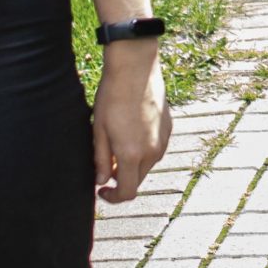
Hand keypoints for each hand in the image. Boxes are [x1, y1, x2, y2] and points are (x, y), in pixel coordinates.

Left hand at [94, 48, 172, 203]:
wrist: (135, 69)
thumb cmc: (112, 97)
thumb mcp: (99, 131)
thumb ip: (100, 160)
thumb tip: (101, 180)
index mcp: (132, 155)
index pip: (126, 192)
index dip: (112, 197)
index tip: (102, 189)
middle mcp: (152, 152)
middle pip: (137, 180)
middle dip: (121, 179)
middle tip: (106, 164)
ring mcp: (163, 141)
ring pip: (147, 165)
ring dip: (132, 163)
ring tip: (117, 142)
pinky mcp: (168, 129)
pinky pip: (155, 148)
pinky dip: (143, 149)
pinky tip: (132, 130)